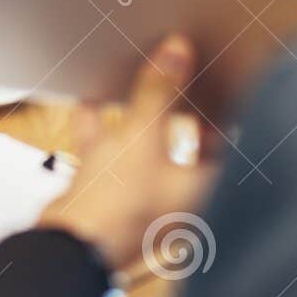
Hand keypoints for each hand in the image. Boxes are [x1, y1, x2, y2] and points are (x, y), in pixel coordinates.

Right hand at [38, 36, 217, 272]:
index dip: (226, 116)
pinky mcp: (110, 199)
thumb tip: (177, 51)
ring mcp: (142, 200)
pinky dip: (102, 130)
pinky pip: (111, 156)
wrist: (67, 244)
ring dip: (138, 118)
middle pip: (188, 148)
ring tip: (136, 83)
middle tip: (183, 79)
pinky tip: (89, 103)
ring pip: (146, 150)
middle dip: (181, 112)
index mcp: (201, 189)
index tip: (223, 87)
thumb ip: (159, 91)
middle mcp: (178, 198)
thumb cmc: (118, 202)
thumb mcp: (141, 133)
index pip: (229, 148)